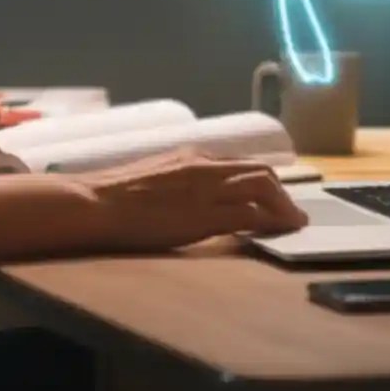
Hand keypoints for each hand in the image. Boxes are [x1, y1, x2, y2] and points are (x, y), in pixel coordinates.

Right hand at [79, 148, 308, 251]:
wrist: (95, 204)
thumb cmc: (115, 198)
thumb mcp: (156, 179)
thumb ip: (180, 182)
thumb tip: (192, 196)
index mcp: (193, 158)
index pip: (242, 164)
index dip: (265, 181)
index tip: (275, 197)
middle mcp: (205, 167)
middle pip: (260, 172)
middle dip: (283, 193)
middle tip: (293, 214)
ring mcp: (206, 189)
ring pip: (263, 187)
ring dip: (284, 207)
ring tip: (294, 224)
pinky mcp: (203, 214)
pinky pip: (250, 213)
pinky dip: (271, 221)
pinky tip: (279, 233)